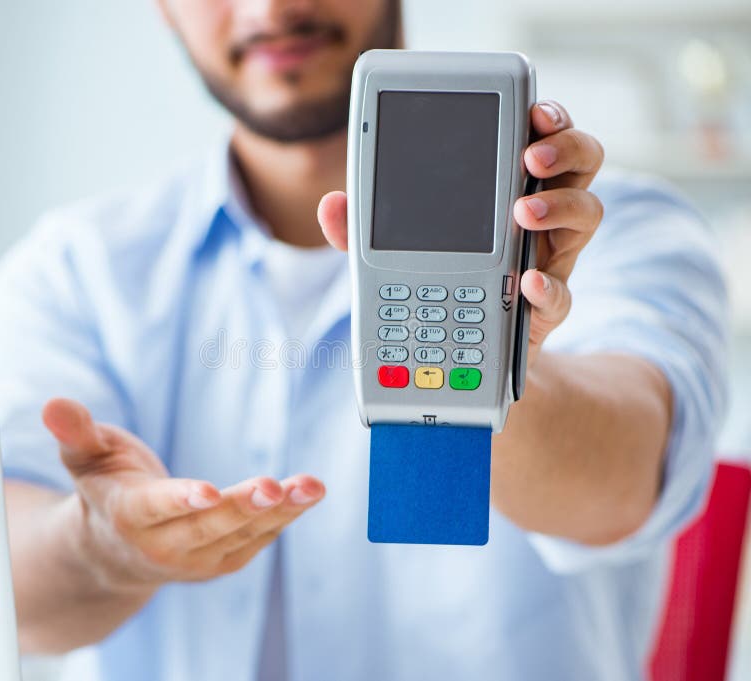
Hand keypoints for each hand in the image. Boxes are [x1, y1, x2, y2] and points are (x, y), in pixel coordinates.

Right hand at [42, 398, 324, 591]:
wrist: (116, 549)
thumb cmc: (107, 489)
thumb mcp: (86, 458)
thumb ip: (75, 433)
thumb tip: (53, 404)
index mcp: (128, 516)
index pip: (155, 509)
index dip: (181, 500)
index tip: (208, 492)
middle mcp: (164, 546)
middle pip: (208, 526)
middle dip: (243, 506)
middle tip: (275, 486)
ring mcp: (197, 560)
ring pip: (241, 534)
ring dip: (280, 511)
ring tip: (311, 486)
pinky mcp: (224, 561)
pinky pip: (258, 539)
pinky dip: (285, 517)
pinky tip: (308, 492)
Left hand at [317, 100, 603, 366]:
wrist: (463, 354)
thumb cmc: (436, 285)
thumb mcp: (393, 250)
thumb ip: (366, 228)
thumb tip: (332, 204)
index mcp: (508, 188)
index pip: (539, 139)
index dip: (547, 118)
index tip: (532, 110)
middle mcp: (540, 215)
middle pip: (582, 163)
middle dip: (565, 147)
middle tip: (532, 156)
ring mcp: (549, 258)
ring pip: (589, 214)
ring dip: (562, 206)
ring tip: (524, 213)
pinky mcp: (544, 306)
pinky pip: (563, 292)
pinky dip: (548, 287)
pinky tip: (527, 282)